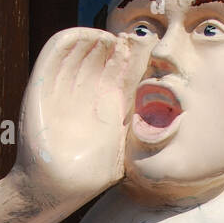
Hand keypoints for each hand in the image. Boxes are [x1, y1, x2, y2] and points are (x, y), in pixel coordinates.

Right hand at [14, 28, 151, 207]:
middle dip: (121, 47)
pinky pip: (57, 47)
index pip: (123, 70)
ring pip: (84, 47)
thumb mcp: (125, 150)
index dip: (136, 58)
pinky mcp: (44, 80)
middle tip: (136, 42)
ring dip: (101, 39)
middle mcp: (87, 90)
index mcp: (107, 103)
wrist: (54, 185)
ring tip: (117, 41)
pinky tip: (95, 40)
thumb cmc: (91, 175)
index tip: (152, 53)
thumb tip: (179, 121)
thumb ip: (144, 132)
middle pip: (105, 55)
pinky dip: (75, 37)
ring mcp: (65, 83)